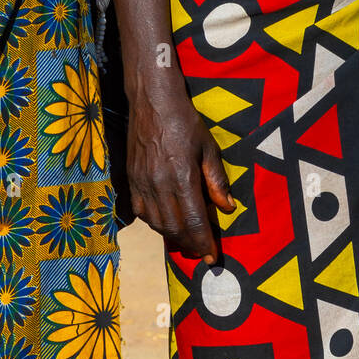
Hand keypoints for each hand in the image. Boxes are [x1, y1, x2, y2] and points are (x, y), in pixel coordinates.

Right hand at [126, 77, 233, 262]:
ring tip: (186, 242)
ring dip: (173, 237)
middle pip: (175, 228)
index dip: (203, 243)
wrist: (152, 100)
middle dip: (189, 245)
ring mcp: (142, 183)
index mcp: (182, 177)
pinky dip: (155, 224)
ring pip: (157, 223)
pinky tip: (166, 224)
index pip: (194, 221)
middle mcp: (159, 184)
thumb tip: (227, 208)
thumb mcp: (208, 148)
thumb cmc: (185, 122)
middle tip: (201, 253)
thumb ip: (217, 180)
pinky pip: (141, 212)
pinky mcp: (131, 179)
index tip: (211, 258)